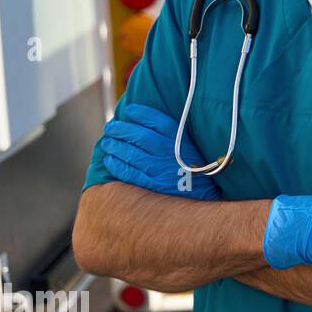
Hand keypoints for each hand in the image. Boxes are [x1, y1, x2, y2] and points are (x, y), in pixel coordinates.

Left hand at [99, 103, 220, 199]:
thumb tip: (150, 122)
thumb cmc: (194, 171)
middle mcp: (168, 153)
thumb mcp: (191, 149)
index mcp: (180, 141)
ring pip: (130, 153)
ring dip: (114, 146)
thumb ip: (175, 136)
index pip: (157, 121)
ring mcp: (159, 169)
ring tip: (107, 142)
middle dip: (120, 129)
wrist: (204, 200)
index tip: (130, 111)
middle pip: (139, 136)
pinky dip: (116, 165)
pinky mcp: (152, 185)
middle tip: (110, 127)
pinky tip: (109, 160)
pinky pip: (128, 172)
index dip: (141, 113)